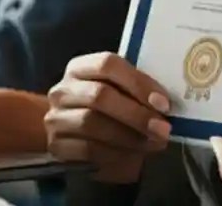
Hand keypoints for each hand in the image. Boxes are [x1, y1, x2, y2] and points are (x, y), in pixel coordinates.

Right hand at [45, 52, 172, 182]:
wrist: (69, 131)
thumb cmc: (102, 109)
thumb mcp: (117, 92)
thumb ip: (136, 92)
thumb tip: (165, 106)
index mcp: (80, 68)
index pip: (107, 64)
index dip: (138, 83)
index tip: (163, 103)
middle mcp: (63, 90)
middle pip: (99, 95)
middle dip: (136, 114)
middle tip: (162, 129)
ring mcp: (56, 118)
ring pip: (92, 123)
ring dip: (129, 136)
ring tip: (152, 144)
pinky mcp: (56, 145)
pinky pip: (88, 149)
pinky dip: (115, 154)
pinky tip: (132, 157)